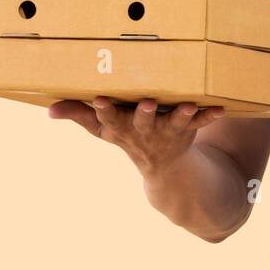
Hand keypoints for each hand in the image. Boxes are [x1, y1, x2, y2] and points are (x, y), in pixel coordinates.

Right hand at [47, 97, 226, 175]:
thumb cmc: (127, 136)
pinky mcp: (188, 129)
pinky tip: (220, 109)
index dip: (104, 111)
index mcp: (121, 128)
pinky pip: (201, 122)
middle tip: (146, 102)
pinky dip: (210, 116)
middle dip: (143, 113)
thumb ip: (78, 116)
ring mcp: (167, 132)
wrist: (164, 169)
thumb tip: (49, 110)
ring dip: (181, 115)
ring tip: (189, 106)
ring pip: (174, 122)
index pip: (107, 120)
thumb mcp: (102, 130)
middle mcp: (144, 131)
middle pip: (142, 122)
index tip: (100, 99)